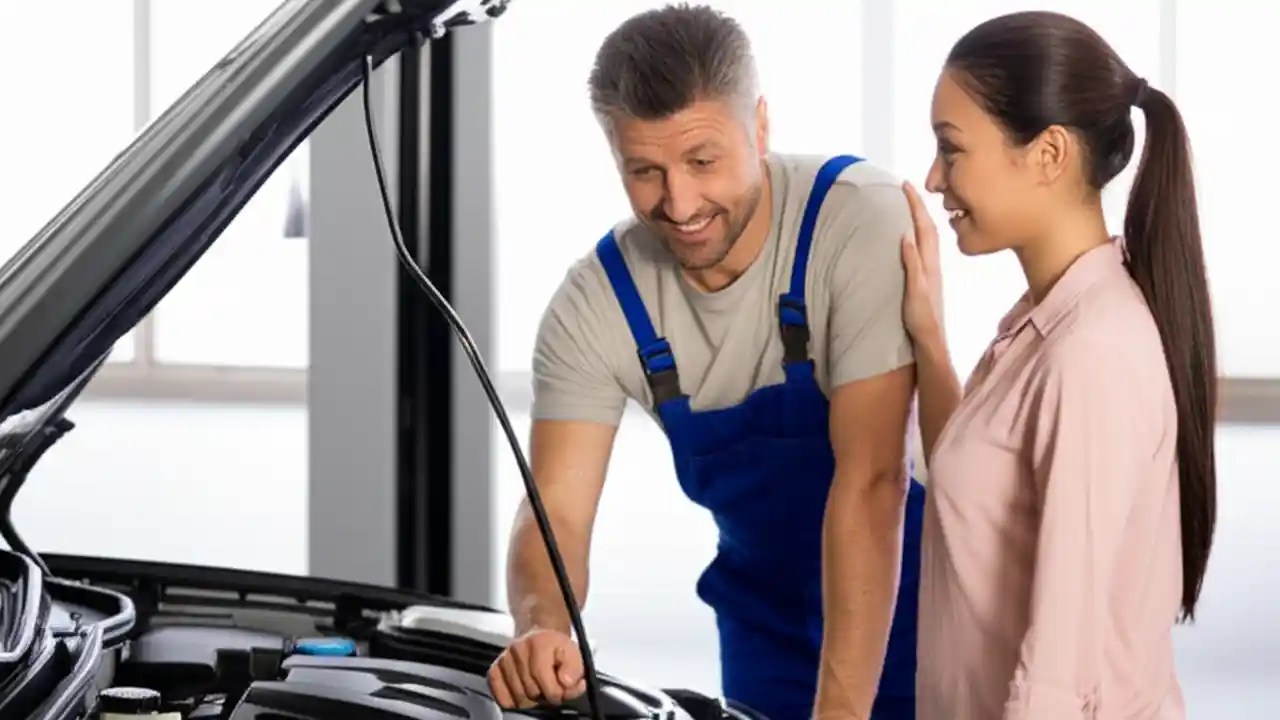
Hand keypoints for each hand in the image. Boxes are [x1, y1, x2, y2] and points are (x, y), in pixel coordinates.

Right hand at [487, 628, 585, 708]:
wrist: (539, 634)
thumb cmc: (557, 648)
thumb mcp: (574, 654)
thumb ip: (575, 670)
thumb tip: (565, 683)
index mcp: (539, 643)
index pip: (546, 683)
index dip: (557, 693)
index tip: (562, 690)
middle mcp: (517, 649)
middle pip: (531, 691)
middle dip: (544, 695)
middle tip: (550, 686)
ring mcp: (504, 659)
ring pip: (518, 697)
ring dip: (530, 699)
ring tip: (538, 687)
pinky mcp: (494, 669)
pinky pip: (502, 697)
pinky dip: (513, 700)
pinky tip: (523, 690)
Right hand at [900, 181, 945, 346]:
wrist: (931, 342)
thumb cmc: (922, 320)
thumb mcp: (916, 292)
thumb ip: (912, 266)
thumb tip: (906, 236)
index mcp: (929, 263)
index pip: (923, 227)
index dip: (915, 205)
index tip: (906, 186)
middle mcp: (931, 264)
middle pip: (926, 227)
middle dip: (916, 206)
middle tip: (904, 189)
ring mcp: (929, 271)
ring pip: (925, 237)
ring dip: (916, 218)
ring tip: (905, 206)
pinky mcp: (924, 279)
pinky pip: (920, 248)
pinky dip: (914, 235)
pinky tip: (907, 237)